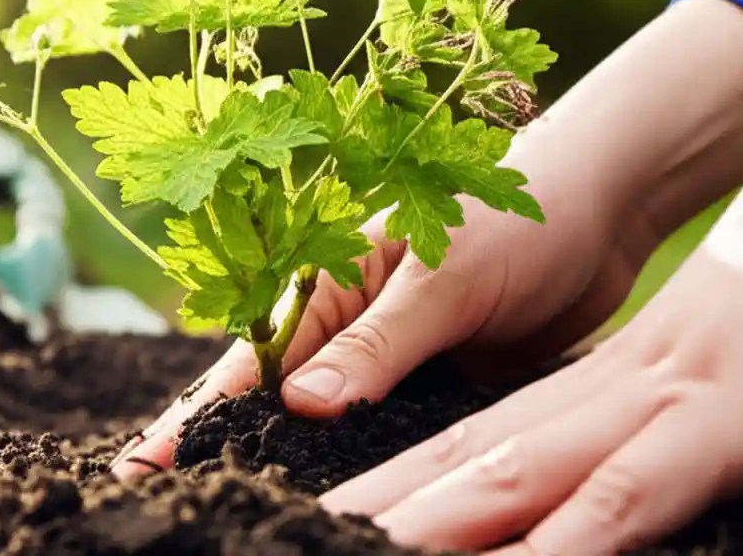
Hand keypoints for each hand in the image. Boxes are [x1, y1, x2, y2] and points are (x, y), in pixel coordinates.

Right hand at [111, 121, 651, 476]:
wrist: (605, 217)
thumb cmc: (518, 221)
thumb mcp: (444, 277)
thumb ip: (377, 341)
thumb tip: (298, 405)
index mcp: (333, 283)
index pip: (248, 359)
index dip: (191, 417)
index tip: (137, 469)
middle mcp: (353, 330)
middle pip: (276, 407)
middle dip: (230, 456)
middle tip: (182, 516)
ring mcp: (395, 367)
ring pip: (332, 435)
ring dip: (301, 474)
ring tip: (255, 526)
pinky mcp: (439, 393)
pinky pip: (391, 442)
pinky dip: (370, 474)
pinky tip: (354, 514)